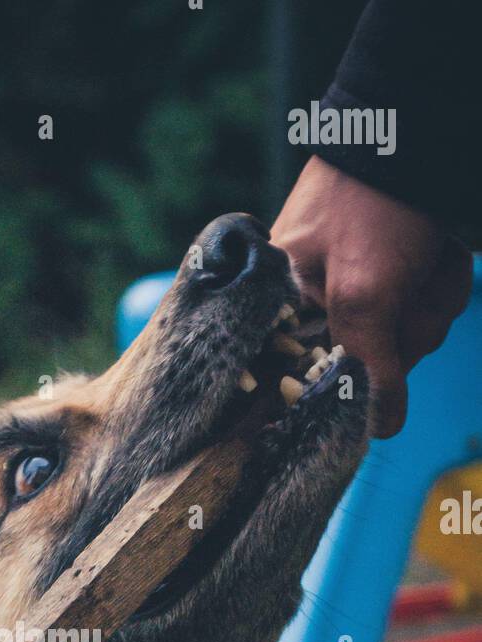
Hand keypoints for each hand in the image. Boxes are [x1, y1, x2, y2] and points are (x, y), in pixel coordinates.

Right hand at [271, 156, 472, 436]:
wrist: (420, 125)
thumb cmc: (372, 204)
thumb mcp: (364, 292)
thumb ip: (368, 370)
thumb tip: (380, 429)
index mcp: (285, 305)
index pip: (307, 380)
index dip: (340, 387)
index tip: (355, 385)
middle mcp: (320, 302)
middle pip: (371, 364)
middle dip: (405, 326)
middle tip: (405, 281)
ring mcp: (363, 288)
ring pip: (409, 336)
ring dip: (431, 298)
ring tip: (425, 253)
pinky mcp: (397, 276)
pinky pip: (427, 305)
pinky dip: (442, 280)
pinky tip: (437, 248)